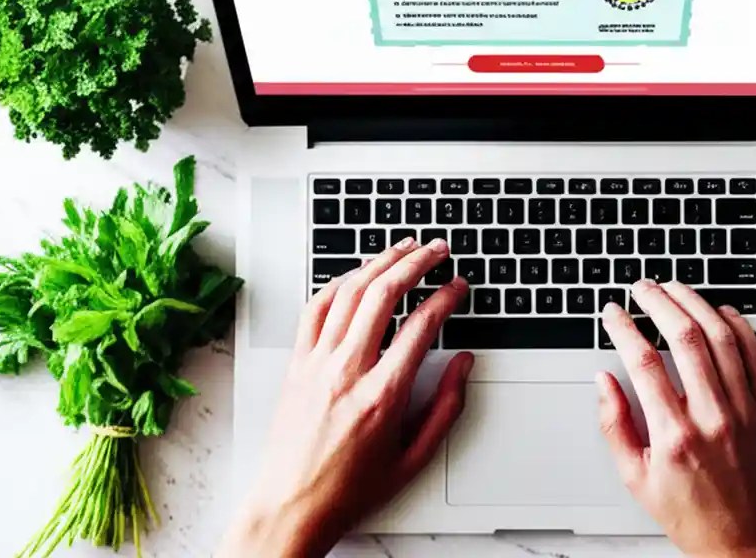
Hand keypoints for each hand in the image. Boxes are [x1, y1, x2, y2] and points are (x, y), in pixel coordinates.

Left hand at [219, 237, 472, 557]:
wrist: (290, 506)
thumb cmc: (348, 489)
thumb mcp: (414, 458)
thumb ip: (446, 408)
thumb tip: (464, 364)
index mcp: (381, 396)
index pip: (421, 326)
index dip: (446, 297)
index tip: (458, 286)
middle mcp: (346, 372)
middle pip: (383, 294)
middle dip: (416, 263)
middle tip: (437, 250)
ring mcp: (316, 364)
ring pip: (348, 292)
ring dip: (379, 262)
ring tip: (402, 248)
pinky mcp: (296, 364)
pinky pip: (315, 309)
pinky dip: (338, 283)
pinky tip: (356, 274)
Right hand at [598, 280, 755, 557]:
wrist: (745, 543)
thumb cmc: (691, 515)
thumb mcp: (635, 479)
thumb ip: (614, 425)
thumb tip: (603, 381)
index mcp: (674, 436)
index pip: (643, 361)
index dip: (624, 327)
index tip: (613, 312)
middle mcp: (712, 417)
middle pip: (685, 337)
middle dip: (659, 302)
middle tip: (643, 288)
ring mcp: (745, 410)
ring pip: (722, 337)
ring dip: (696, 303)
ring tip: (676, 288)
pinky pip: (755, 354)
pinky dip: (738, 325)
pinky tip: (720, 312)